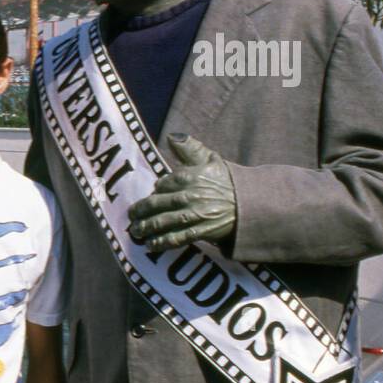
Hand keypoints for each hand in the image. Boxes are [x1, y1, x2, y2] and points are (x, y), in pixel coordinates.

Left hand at [128, 134, 235, 251]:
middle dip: (140, 211)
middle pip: (156, 204)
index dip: (154, 191)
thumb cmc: (228, 181)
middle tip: (131, 216)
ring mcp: (194, 214)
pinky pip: (176, 238)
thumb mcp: (210, 159)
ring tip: (136, 232)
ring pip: (162, 222)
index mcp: (189, 176)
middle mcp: (189, 195)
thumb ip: (190, 148)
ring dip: (146, 228)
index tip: (149, 196)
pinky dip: (162, 242)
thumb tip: (172, 137)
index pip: (161, 184)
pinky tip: (151, 245)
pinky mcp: (201, 231)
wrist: (252, 203)